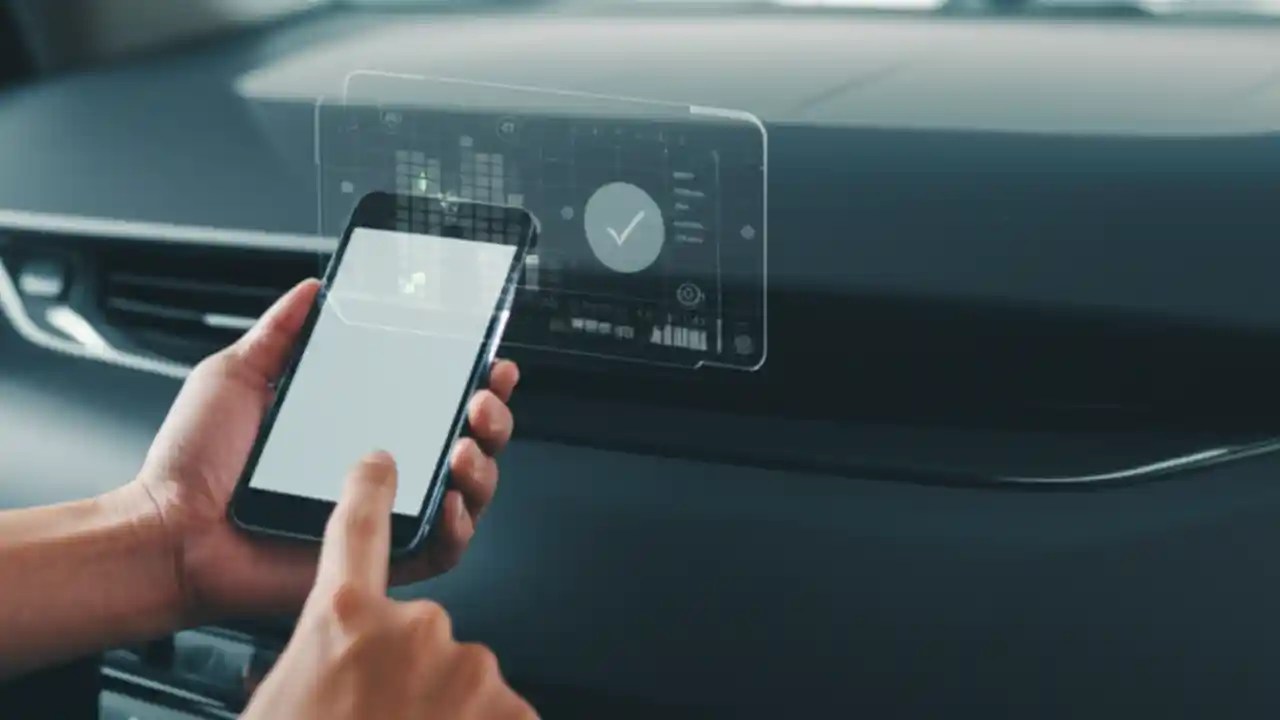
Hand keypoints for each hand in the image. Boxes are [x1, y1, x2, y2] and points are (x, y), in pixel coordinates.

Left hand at [127, 279, 518, 622]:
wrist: (169, 531)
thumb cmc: (191, 465)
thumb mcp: (235, 376)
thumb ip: (280, 333)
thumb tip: (312, 289)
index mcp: (355, 425)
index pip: (432, 400)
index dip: (471, 380)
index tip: (487, 360)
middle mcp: (380, 470)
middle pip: (466, 443)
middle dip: (492, 417)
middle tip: (483, 400)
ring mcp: (385, 516)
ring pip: (467, 494)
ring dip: (483, 467)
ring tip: (465, 445)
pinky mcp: (380, 561)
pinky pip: (441, 550)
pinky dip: (460, 528)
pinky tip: (452, 503)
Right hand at [242, 452, 535, 719]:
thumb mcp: (281, 703)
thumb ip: (323, 664)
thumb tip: (342, 665)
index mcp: (340, 621)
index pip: (359, 531)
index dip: (372, 491)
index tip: (382, 462)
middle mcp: (412, 629)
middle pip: (425, 633)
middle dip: (413, 678)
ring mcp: (467, 668)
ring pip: (467, 679)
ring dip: (448, 714)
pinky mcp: (511, 709)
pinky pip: (501, 715)